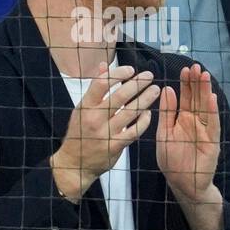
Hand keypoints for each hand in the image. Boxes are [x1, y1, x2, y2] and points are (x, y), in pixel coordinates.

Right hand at [51, 63, 158, 200]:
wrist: (74, 164)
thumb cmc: (79, 134)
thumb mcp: (81, 110)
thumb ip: (95, 88)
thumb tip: (104, 66)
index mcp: (85, 106)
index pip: (101, 83)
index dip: (118, 73)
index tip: (130, 70)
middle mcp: (94, 118)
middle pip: (120, 95)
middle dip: (138, 83)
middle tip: (149, 76)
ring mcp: (105, 132)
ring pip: (131, 111)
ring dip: (146, 98)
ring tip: (155, 90)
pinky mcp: (115, 145)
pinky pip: (135, 130)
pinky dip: (144, 120)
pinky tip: (149, 113)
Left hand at [157, 64, 220, 203]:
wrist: (182, 182)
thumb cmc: (171, 160)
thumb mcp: (163, 134)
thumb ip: (166, 113)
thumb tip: (167, 90)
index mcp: (181, 120)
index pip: (184, 98)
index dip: (185, 84)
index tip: (184, 69)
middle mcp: (194, 122)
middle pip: (196, 99)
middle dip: (196, 83)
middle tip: (195, 66)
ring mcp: (204, 130)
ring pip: (205, 107)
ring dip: (205, 92)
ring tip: (204, 76)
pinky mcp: (212, 141)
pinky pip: (212, 124)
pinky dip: (212, 111)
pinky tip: (211, 98)